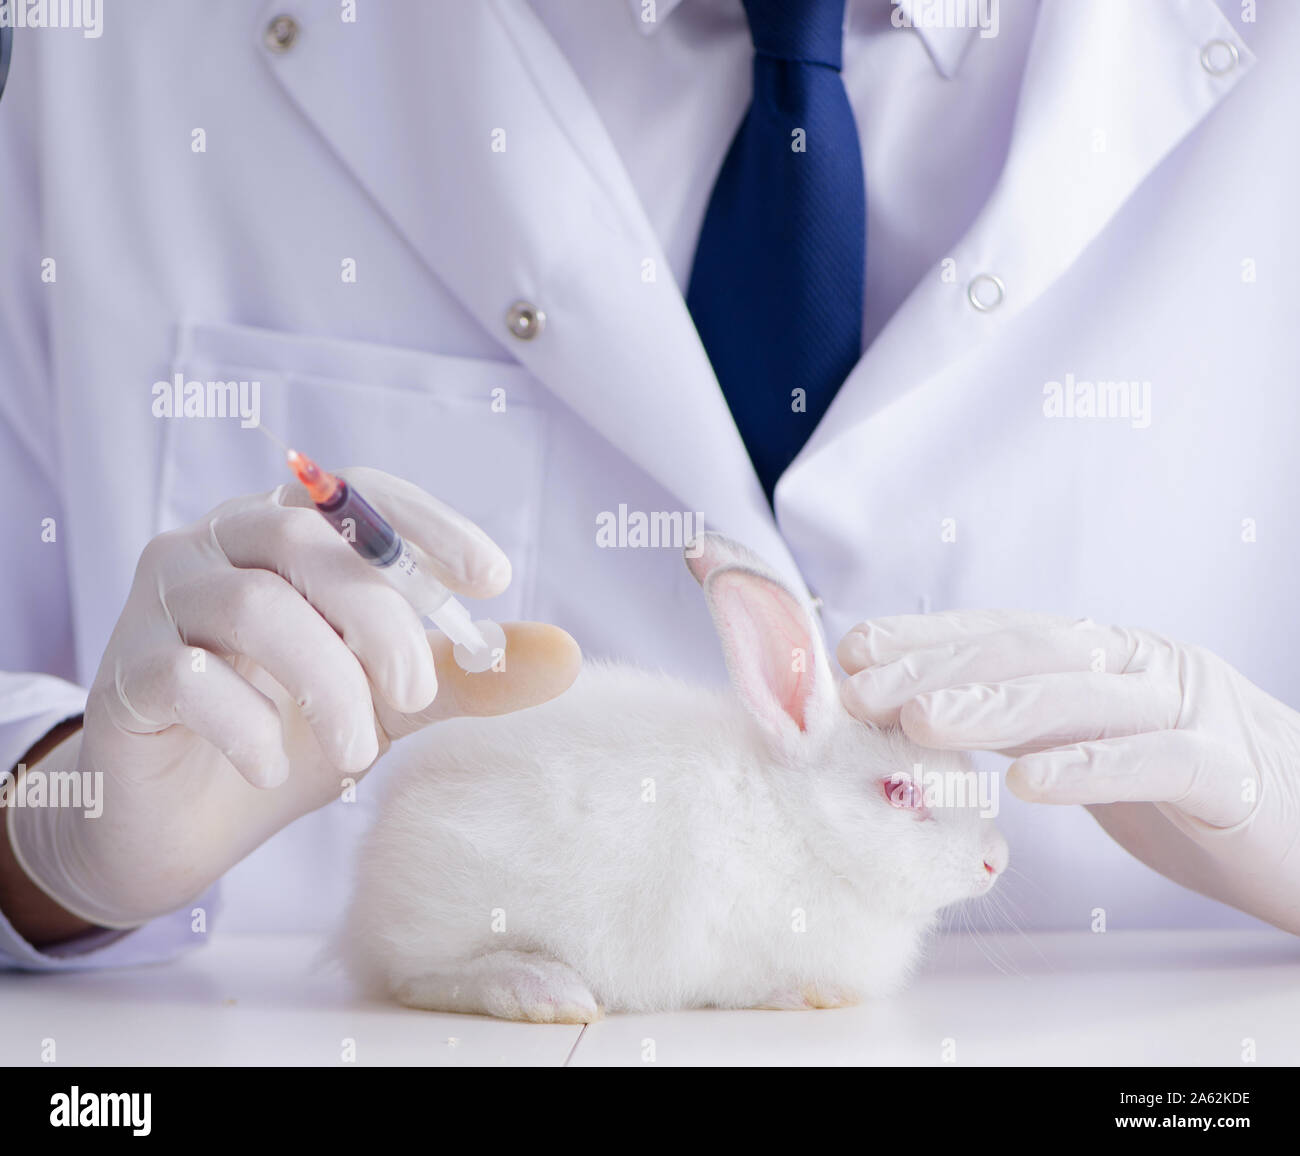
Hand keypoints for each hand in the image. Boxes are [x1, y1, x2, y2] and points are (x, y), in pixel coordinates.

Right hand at [7, 468, 580, 928]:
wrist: (181, 823)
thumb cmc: (290, 734)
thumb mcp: (390, 703)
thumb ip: (465, 673)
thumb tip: (567, 654)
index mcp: (284, 534)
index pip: (355, 494)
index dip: (425, 525)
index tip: (491, 579)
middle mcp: (216, 546)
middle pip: (306, 541)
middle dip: (381, 618)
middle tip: (415, 692)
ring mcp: (160, 605)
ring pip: (252, 606)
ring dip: (325, 682)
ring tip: (356, 752)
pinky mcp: (125, 675)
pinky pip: (189, 677)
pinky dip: (249, 725)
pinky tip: (274, 767)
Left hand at [837, 610, 1299, 933]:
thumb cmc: (1188, 794)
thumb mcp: (1092, 748)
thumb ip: (1026, 726)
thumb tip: (921, 716)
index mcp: (1106, 656)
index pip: (1002, 635)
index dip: (926, 639)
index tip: (852, 652)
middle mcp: (1142, 665)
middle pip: (1029, 654)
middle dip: (937, 668)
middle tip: (862, 691)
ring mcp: (1189, 709)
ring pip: (1081, 696)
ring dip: (992, 706)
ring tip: (922, 722)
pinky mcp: (1231, 771)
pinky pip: (1157, 762)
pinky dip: (1091, 769)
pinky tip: (1030, 785)